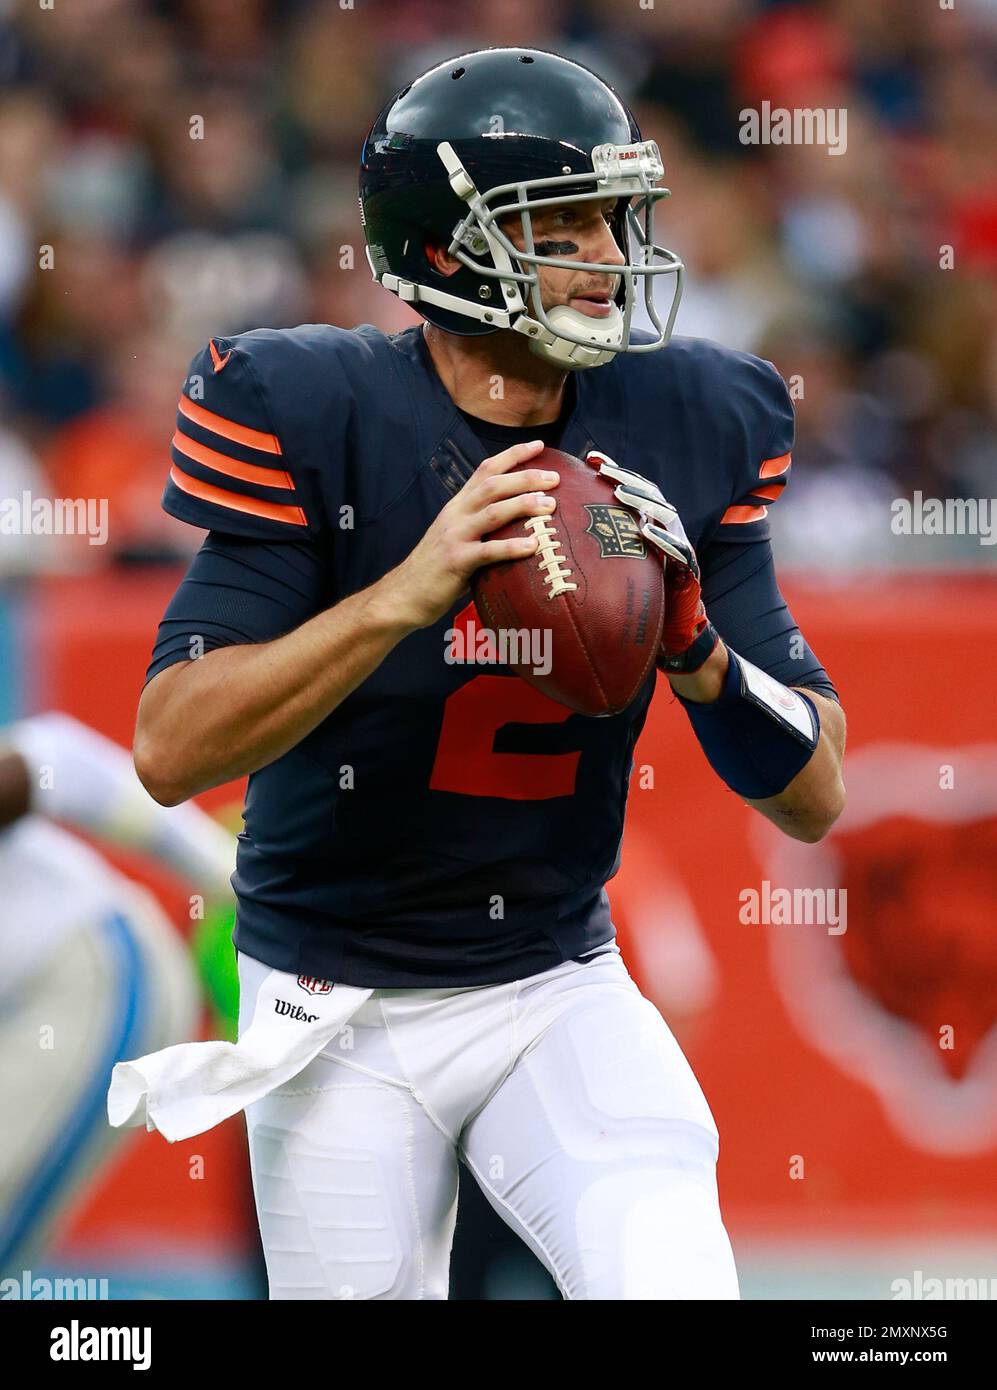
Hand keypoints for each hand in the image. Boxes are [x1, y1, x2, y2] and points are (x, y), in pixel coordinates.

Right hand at [385, 440, 560, 629]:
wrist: (403, 594)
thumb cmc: (436, 569)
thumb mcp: (457, 537)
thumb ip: (481, 527)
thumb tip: (519, 524)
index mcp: (457, 506)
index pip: (486, 470)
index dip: (513, 455)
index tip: (539, 446)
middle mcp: (456, 514)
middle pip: (493, 485)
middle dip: (525, 477)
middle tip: (555, 478)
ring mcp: (454, 536)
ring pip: (493, 512)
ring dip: (523, 505)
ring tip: (550, 506)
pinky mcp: (456, 561)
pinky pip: (488, 551)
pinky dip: (512, 547)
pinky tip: (533, 547)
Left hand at [585, 450, 717, 672]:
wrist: (675, 629)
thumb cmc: (642, 599)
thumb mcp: (617, 570)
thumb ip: (600, 552)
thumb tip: (560, 543)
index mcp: (649, 525)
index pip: (631, 492)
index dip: (614, 473)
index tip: (591, 459)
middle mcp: (666, 530)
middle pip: (648, 495)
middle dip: (626, 478)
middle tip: (604, 470)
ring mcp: (679, 545)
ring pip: (664, 514)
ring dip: (643, 501)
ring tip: (622, 492)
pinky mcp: (689, 566)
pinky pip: (677, 548)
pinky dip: (663, 538)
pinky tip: (647, 530)